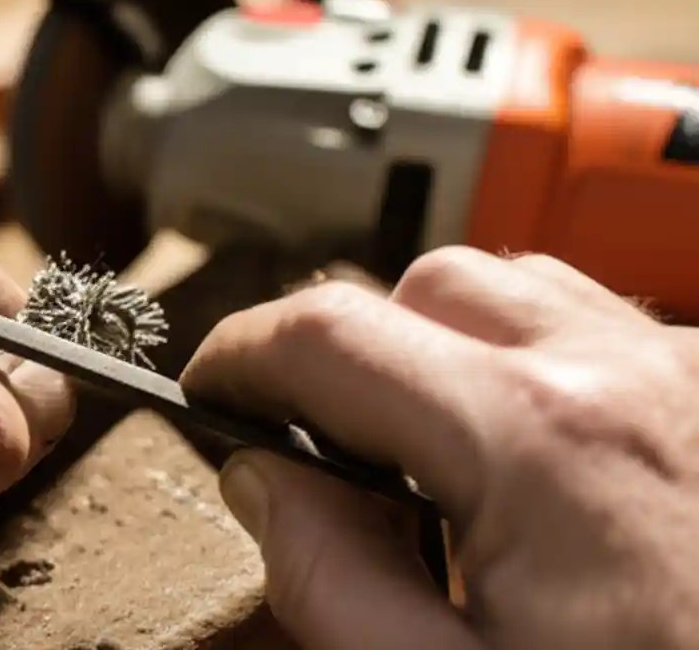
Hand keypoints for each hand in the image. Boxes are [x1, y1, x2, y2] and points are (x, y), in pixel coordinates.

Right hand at [182, 246, 698, 648]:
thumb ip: (329, 579)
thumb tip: (262, 479)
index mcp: (539, 445)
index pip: (331, 333)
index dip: (244, 353)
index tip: (216, 392)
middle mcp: (625, 376)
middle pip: (426, 286)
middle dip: (350, 350)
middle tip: (325, 446)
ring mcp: (692, 376)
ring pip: (517, 288)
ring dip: (442, 344)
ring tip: (430, 449)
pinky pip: (601, 326)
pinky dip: (531, 360)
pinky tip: (527, 451)